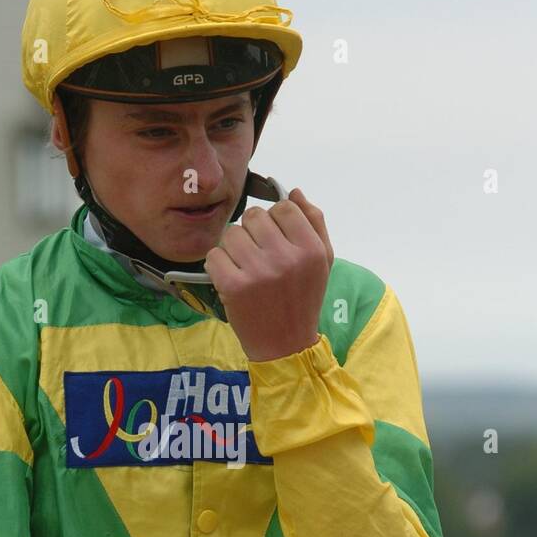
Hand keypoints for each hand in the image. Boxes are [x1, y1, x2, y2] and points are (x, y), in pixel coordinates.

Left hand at [203, 188, 334, 360]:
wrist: (285, 345)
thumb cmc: (303, 300)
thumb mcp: (322, 262)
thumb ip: (314, 223)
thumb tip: (294, 191)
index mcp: (310, 248)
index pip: (283, 207)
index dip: (274, 219)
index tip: (273, 239)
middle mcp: (286, 257)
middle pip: (254, 216)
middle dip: (252, 232)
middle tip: (257, 256)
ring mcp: (258, 271)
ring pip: (231, 233)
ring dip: (233, 248)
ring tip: (244, 268)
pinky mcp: (233, 285)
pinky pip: (214, 255)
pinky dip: (218, 266)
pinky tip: (230, 279)